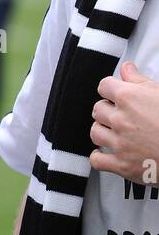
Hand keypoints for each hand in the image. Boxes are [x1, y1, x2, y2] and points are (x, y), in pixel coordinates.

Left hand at [90, 62, 158, 183]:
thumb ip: (140, 81)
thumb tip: (127, 69)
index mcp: (129, 98)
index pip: (104, 86)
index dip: (111, 89)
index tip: (116, 93)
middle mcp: (121, 120)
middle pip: (98, 109)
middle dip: (108, 110)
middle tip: (121, 114)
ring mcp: (120, 143)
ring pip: (95, 132)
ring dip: (103, 131)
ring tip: (116, 132)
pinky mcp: (122, 165)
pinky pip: (96, 160)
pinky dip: (100, 157)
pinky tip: (108, 154)